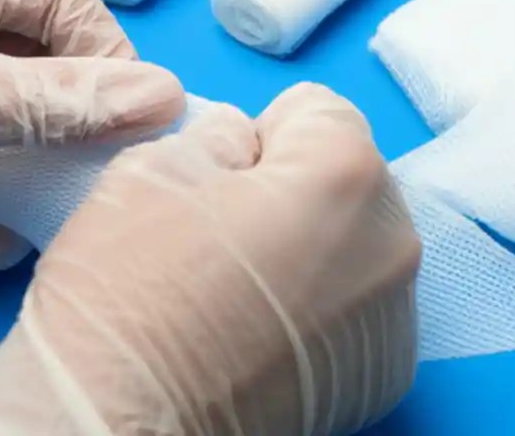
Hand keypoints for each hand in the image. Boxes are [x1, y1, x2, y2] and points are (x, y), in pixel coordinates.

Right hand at [0, 84, 420, 435]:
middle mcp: (393, 243)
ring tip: (236, 291)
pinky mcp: (383, 377)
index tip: (220, 177)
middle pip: (349, 178)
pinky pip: (359, 309)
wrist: (119, 429)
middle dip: (295, 190)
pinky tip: (260, 334)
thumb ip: (221, 135)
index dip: (260, 134)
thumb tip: (244, 145)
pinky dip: (321, 310)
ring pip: (356, 245)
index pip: (318, 110)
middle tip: (222, 234)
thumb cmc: (129, 296)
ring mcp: (395, 318)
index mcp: (344, 173)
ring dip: (313, 251)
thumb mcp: (153, 166)